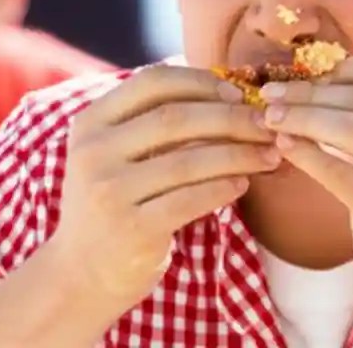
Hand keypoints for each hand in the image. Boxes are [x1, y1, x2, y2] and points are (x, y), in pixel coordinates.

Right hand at [42, 65, 278, 307]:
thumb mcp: (117, 153)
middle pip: (175, 117)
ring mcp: (109, 191)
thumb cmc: (116, 200)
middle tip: (267, 123)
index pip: (152, 82)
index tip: (238, 93)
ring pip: (189, 161)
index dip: (200, 82)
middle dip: (230, 117)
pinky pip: (191, 200)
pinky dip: (223, 188)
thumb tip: (227, 88)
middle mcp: (94, 152)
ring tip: (269, 154)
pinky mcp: (131, 228)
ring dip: (238, 154)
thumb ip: (154, 120)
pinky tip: (244, 184)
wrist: (83, 271)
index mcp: (91, 121)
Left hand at [259, 56, 352, 332]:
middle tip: (271, 92)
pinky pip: (337, 172)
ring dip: (301, 115)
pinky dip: (304, 153)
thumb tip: (335, 83)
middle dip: (310, 90)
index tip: (306, 76)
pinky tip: (283, 147)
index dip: (341, 67)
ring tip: (270, 117)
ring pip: (349, 127)